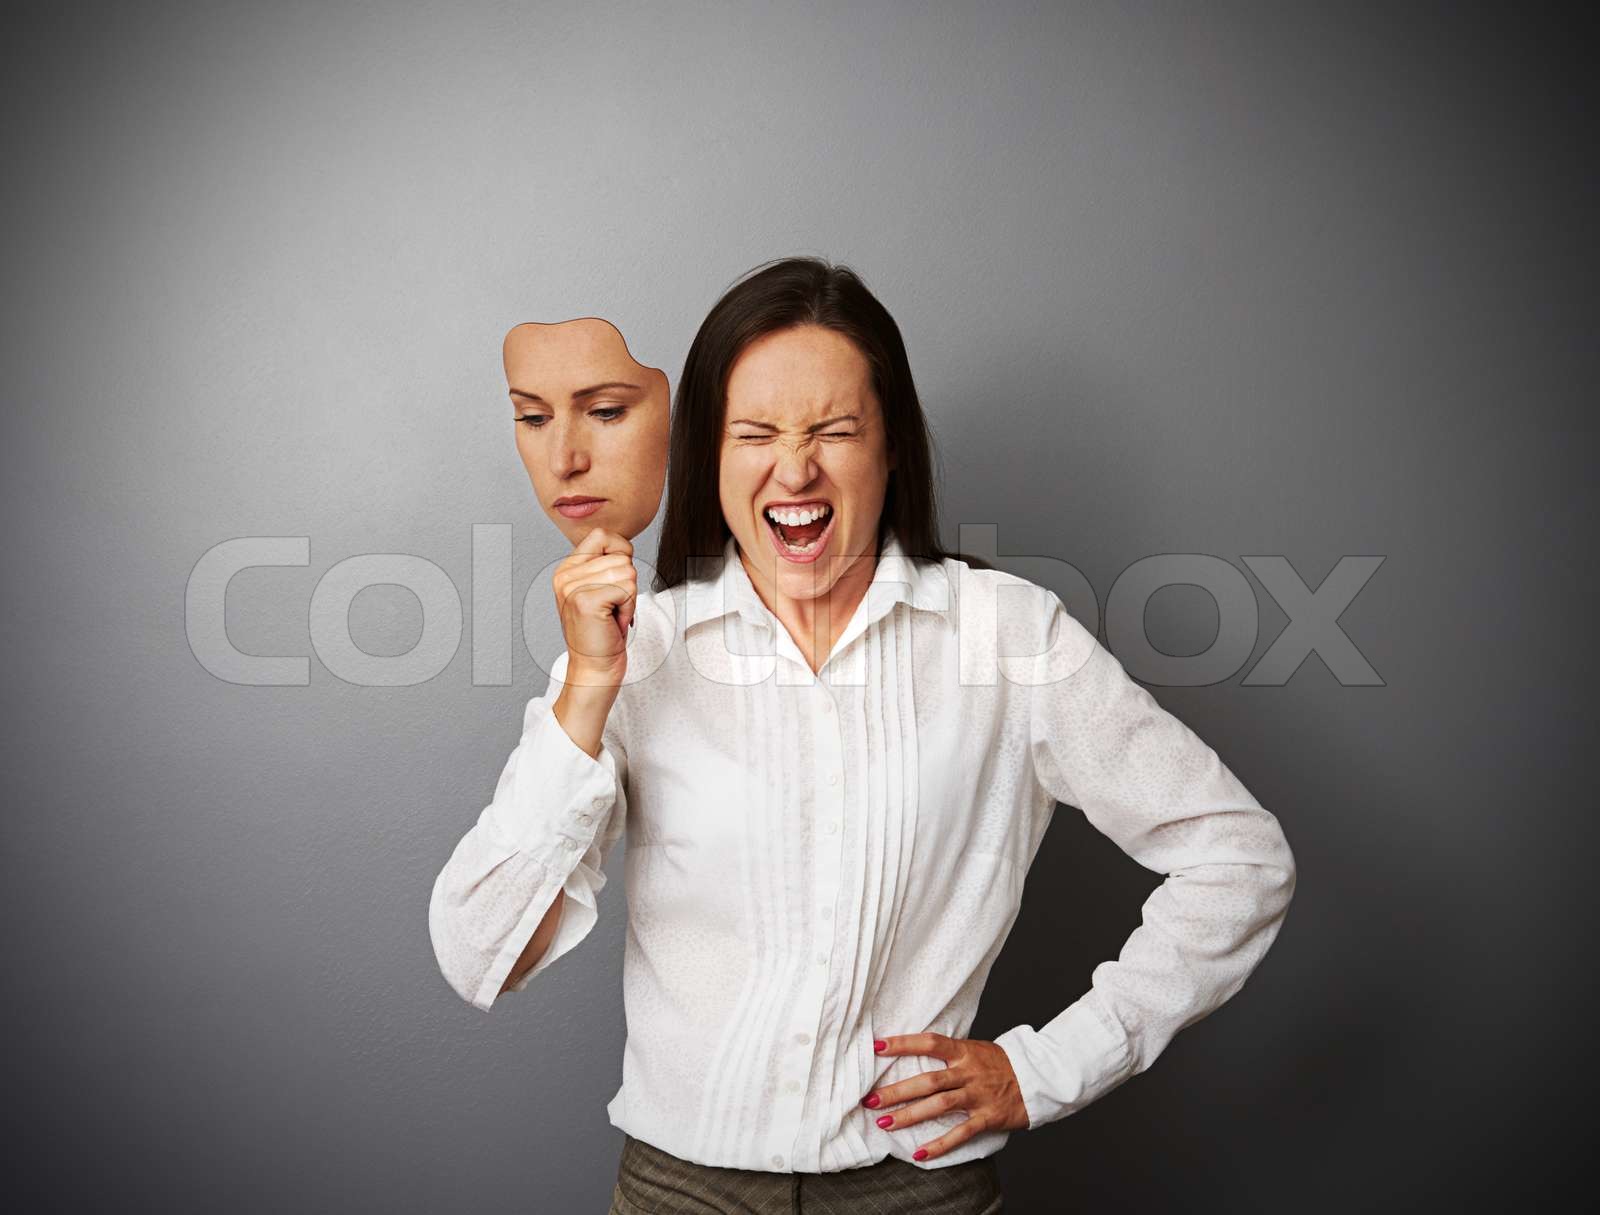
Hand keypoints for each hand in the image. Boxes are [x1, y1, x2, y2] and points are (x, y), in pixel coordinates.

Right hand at [552, 526, 636, 687]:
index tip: (617, 581)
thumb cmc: (602, 632)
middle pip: (621, 555)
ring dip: (629, 597)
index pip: (602, 535)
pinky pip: (627, 588)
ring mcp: (572, 587)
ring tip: (612, 615)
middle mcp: (564, 575)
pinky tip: (613, 622)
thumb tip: (625, 545)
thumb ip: (605, 565)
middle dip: (628, 583)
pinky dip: (628, 608)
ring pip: (627, 571)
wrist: (594, 669)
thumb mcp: (600, 591)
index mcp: (566, 569)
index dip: (621, 552)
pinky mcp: (585, 601)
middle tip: (612, 607)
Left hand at [861, 1033, 1029, 1161]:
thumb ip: (950, 1053)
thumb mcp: (976, 1049)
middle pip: (928, 1080)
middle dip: (897, 1091)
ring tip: (885, 1123)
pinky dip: (940, 1145)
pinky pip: (961, 1133)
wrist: (1039, 1078)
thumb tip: (916, 1050)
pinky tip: (920, 1153)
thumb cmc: (1002, 1064)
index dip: (903, 1043)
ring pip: (939, 1105)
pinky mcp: (988, 1117)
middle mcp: (969, 1072)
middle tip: (870, 1100)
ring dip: (909, 1115)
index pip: (930, 1043)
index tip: (877, 1046)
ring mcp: (978, 1095)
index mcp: (964, 1052)